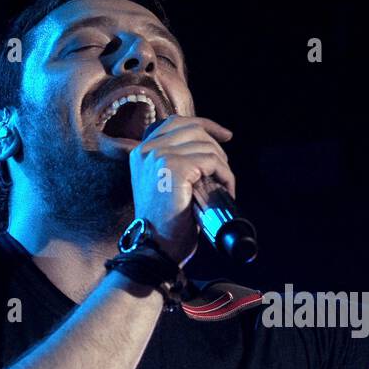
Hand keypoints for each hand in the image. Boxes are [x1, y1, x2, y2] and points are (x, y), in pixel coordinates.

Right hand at [127, 115, 234, 264]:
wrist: (156, 246)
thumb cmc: (164, 224)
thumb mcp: (164, 185)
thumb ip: (175, 164)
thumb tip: (206, 151)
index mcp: (141, 152)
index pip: (176, 122)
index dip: (204, 125)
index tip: (225, 136)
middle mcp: (146, 150)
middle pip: (193, 129)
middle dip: (216, 147)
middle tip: (224, 171)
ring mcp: (159, 156)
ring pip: (205, 146)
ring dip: (223, 166)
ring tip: (224, 186)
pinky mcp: (174, 167)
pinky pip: (211, 161)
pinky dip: (225, 175)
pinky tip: (226, 189)